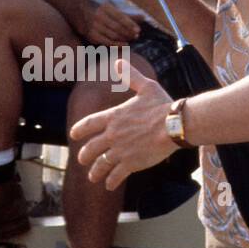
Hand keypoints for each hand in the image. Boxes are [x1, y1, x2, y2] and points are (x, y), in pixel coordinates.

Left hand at [70, 61, 174, 188]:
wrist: (176, 125)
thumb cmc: (163, 105)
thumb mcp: (146, 86)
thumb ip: (131, 76)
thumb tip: (119, 62)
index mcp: (113, 116)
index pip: (88, 124)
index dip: (78, 130)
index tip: (73, 135)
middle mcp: (112, 135)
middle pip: (90, 148)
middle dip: (84, 155)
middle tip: (82, 160)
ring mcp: (121, 150)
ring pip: (101, 164)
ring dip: (95, 172)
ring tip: (92, 177)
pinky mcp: (131, 163)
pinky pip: (116, 175)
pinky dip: (111, 181)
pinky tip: (109, 185)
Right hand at [80, 1, 141, 45]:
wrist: (82, 17)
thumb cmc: (103, 15)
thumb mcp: (114, 12)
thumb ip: (128, 16)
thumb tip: (143, 17)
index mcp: (105, 8)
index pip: (120, 17)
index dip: (130, 24)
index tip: (138, 30)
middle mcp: (99, 16)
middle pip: (117, 27)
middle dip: (128, 32)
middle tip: (136, 36)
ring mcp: (94, 26)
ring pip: (113, 35)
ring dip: (123, 38)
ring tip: (131, 39)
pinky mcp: (92, 36)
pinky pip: (107, 42)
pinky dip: (116, 44)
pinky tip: (124, 45)